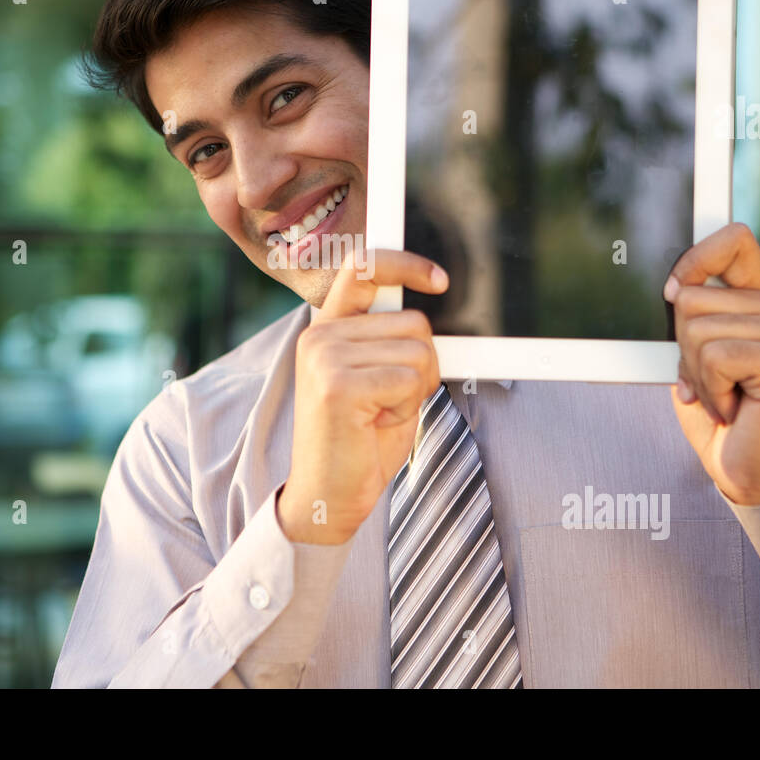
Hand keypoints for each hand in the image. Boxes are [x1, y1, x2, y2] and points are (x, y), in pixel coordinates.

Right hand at [278, 248, 446, 543]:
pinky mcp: (337, 385)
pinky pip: (409, 379)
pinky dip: (408, 407)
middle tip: (391, 399)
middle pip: (414, 322)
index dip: (404, 264)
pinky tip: (377, 423)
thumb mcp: (378, 378)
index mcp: (327, 328)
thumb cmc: (361, 439)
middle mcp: (320, 336)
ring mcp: (325, 357)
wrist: (330, 494)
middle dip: (422, 366)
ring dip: (415, 390)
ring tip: (381, 412)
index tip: (439, 280)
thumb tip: (426, 310)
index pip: (363, 267)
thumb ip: (392, 340)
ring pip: (418, 352)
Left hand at [664, 223, 759, 505]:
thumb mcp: (694, 352)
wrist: (746, 467)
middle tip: (711, 379)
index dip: (694, 259)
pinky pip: (714, 357)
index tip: (674, 292)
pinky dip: (710, 389)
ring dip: (697, 373)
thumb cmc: (719, 409)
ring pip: (697, 329)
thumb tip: (675, 288)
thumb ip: (691, 314)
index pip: (734, 239)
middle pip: (692, 297)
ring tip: (723, 393)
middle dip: (683, 347)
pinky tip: (733, 406)